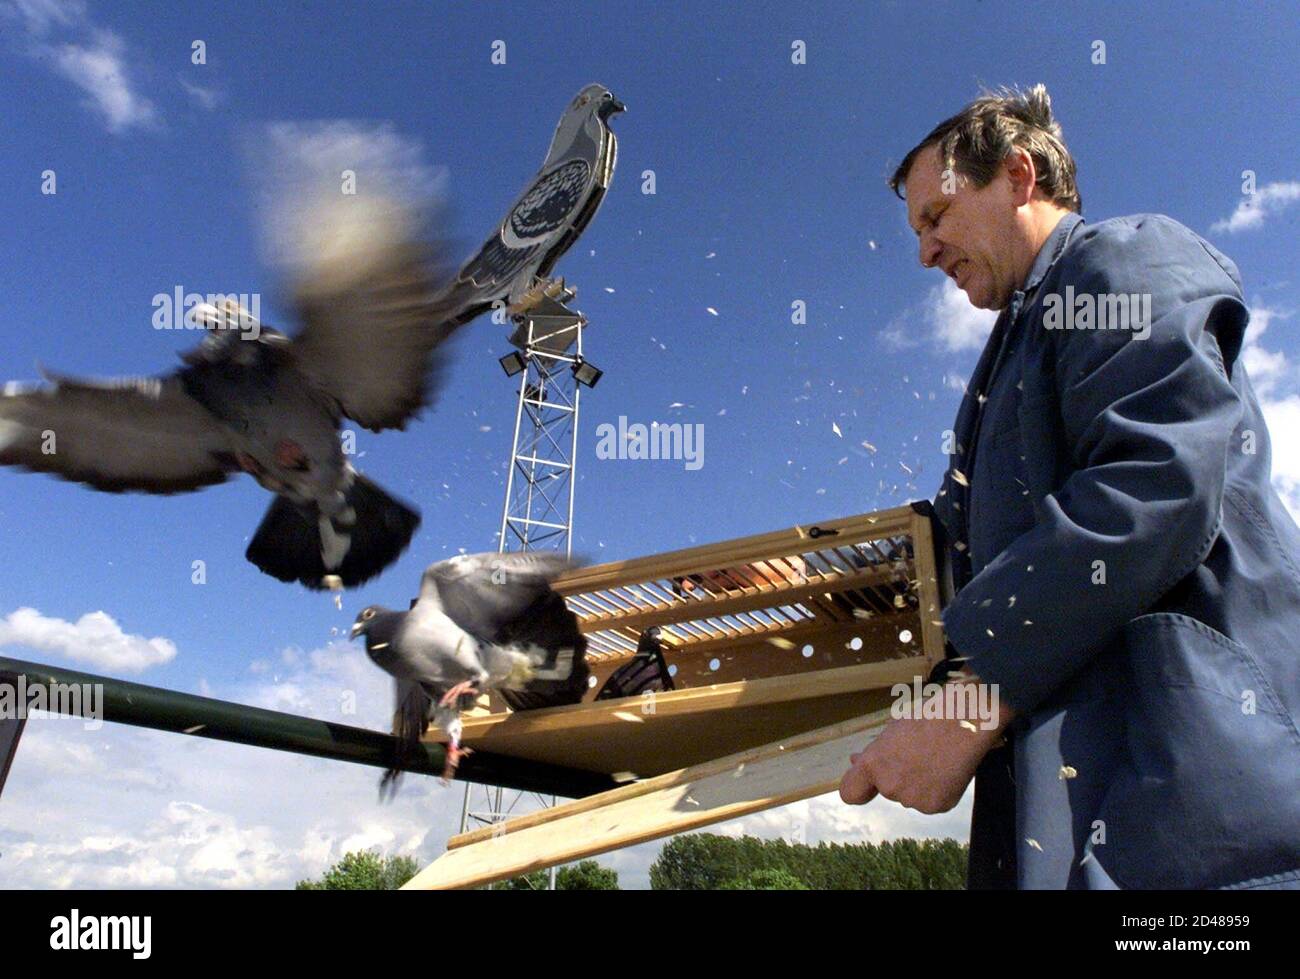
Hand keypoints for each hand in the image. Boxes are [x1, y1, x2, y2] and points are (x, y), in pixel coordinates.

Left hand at [839, 678, 1012, 813]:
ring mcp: (914, 800)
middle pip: (886, 791)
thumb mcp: (891, 732)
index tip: (866, 785)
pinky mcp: (937, 806)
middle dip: (896, 777)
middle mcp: (890, 786)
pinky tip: (945, 770)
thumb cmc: (926, 720)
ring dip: (917, 784)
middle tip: (915, 756)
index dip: (859, 789)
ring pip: (910, 796)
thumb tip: (855, 761)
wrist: (964, 723)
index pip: (850, 793)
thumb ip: (872, 753)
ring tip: (933, 759)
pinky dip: (937, 790)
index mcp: (873, 765)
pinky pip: (930, 802)